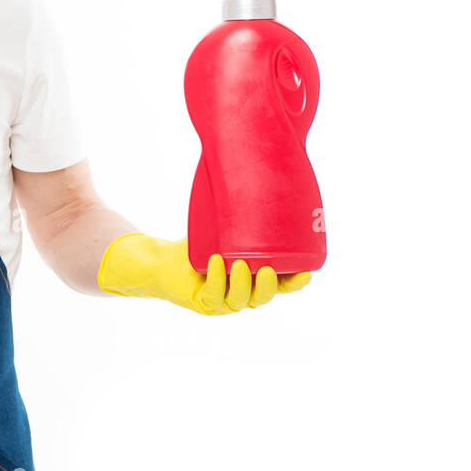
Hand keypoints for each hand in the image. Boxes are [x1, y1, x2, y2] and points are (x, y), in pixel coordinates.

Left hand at [97, 232, 312, 314]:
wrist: (162, 259)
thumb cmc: (198, 242)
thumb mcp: (223, 227)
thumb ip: (239, 211)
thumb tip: (250, 167)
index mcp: (254, 279)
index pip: (283, 285)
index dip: (296, 282)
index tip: (308, 271)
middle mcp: (243, 293)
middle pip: (265, 296)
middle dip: (271, 285)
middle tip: (267, 268)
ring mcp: (224, 302)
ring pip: (241, 301)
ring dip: (243, 284)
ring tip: (239, 264)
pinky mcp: (203, 303)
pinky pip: (214, 296)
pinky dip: (216, 280)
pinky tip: (215, 264)